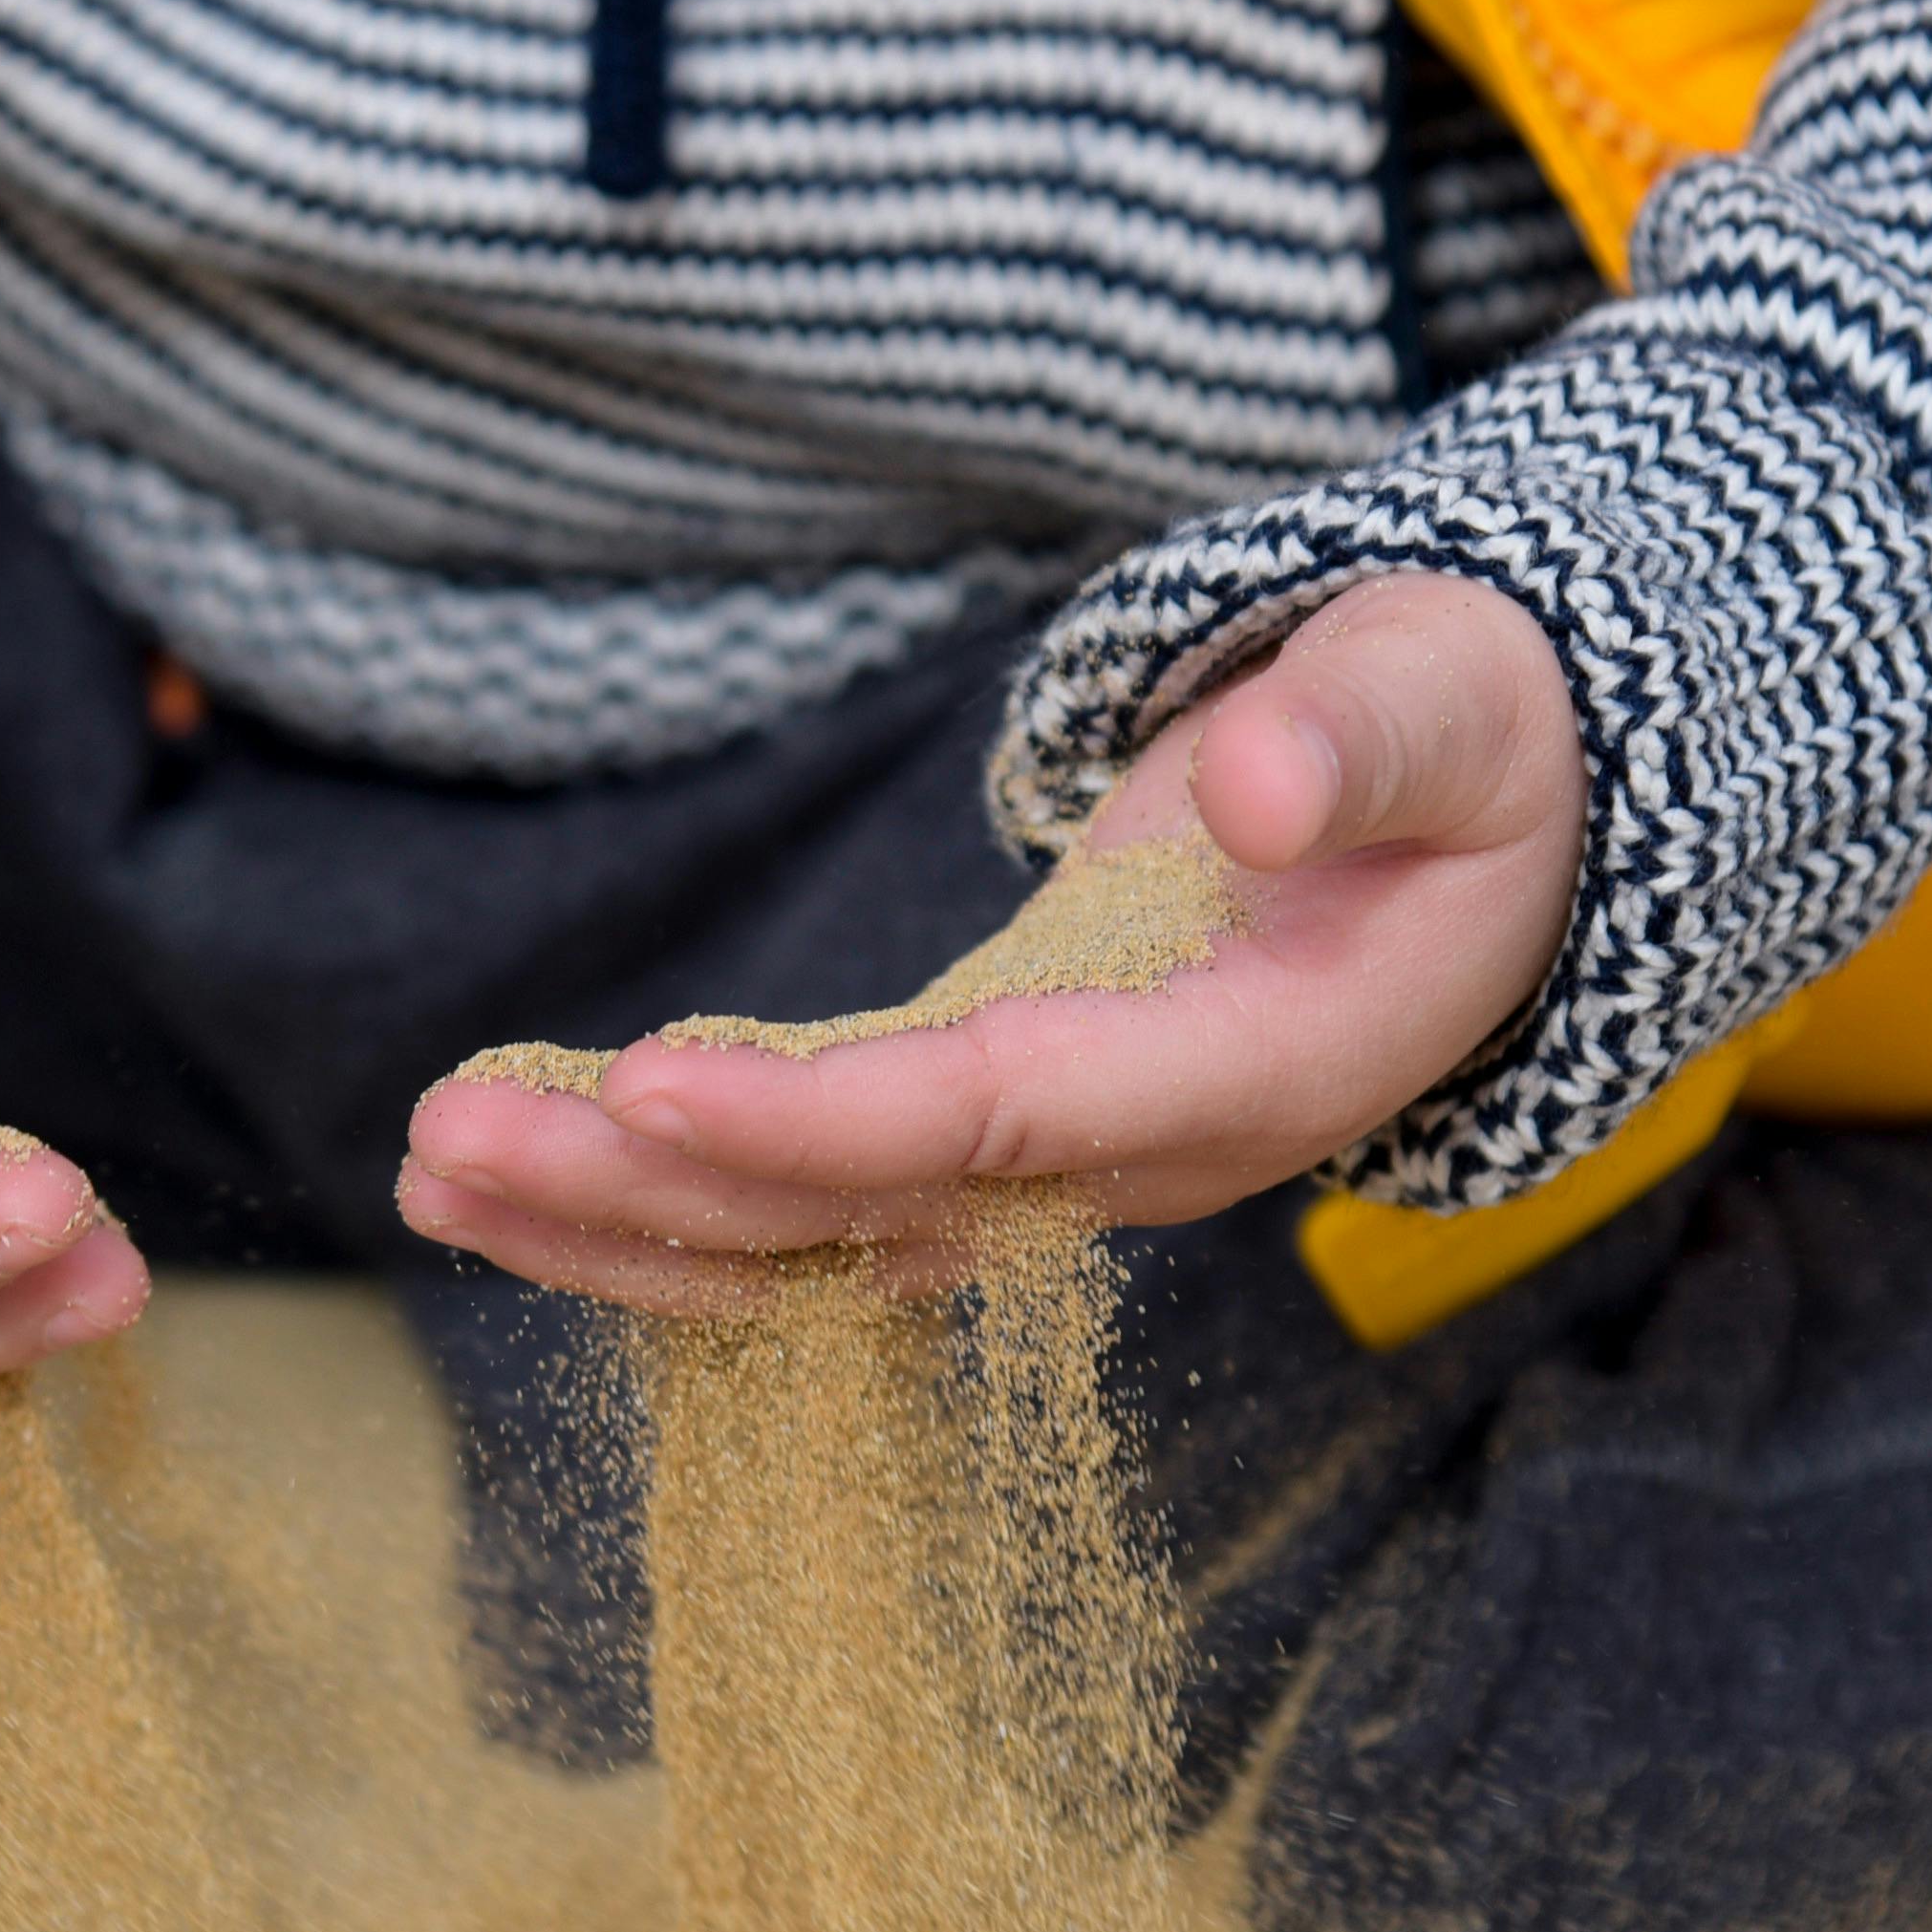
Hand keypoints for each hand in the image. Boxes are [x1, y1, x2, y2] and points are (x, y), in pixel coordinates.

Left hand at [394, 573, 1584, 1310]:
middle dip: (656, 1190)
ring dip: (621, 1218)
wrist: (1503, 825)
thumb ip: (1355, 739)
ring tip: (427, 1171)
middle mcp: (1142, 1151)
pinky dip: (664, 1194)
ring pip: (820, 1232)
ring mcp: (1058, 1157)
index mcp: (1255, 1066)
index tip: (652, 1094)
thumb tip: (1252, 793)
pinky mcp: (992, 1121)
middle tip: (445, 1143)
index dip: (832, 1121)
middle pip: (873, 1206)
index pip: (1012, 1117)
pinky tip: (509, 1172)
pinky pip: (814, 1192)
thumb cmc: (1477, 741)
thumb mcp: (1449, 698)